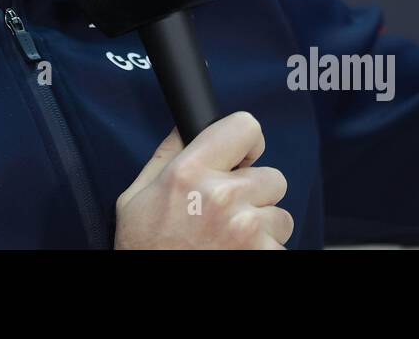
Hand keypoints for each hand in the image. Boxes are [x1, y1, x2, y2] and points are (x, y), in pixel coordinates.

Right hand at [114, 110, 292, 248]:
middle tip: (229, 210)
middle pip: (273, 176)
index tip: (242, 157)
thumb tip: (187, 125)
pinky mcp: (262, 256)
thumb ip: (167, 156)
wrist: (150, 293)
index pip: (245, 127)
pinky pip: (280, 247)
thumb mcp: (137, 195)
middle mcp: (222, 196)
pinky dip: (263, 252)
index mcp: (190, 172)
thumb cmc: (144, 247)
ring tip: (231, 238)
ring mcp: (246, 229)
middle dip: (255, 193)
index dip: (247, 142)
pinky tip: (236, 254)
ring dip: (262, 227)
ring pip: (281, 216)